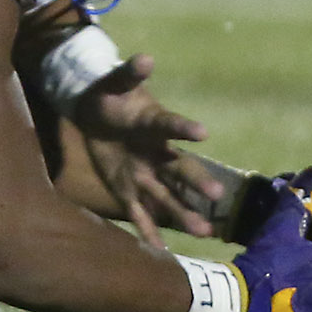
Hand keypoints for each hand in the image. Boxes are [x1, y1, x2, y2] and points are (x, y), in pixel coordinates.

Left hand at [72, 56, 229, 246]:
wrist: (94, 112)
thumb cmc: (109, 95)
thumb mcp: (114, 82)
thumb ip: (128, 73)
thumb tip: (144, 58)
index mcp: (154, 125)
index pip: (171, 126)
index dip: (184, 128)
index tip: (202, 133)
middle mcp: (156, 153)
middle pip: (179, 169)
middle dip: (196, 182)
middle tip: (217, 196)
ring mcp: (143, 174)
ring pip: (166, 196)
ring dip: (183, 213)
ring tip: (204, 232)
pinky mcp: (126, 189)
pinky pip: (139, 213)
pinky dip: (149, 232)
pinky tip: (161, 253)